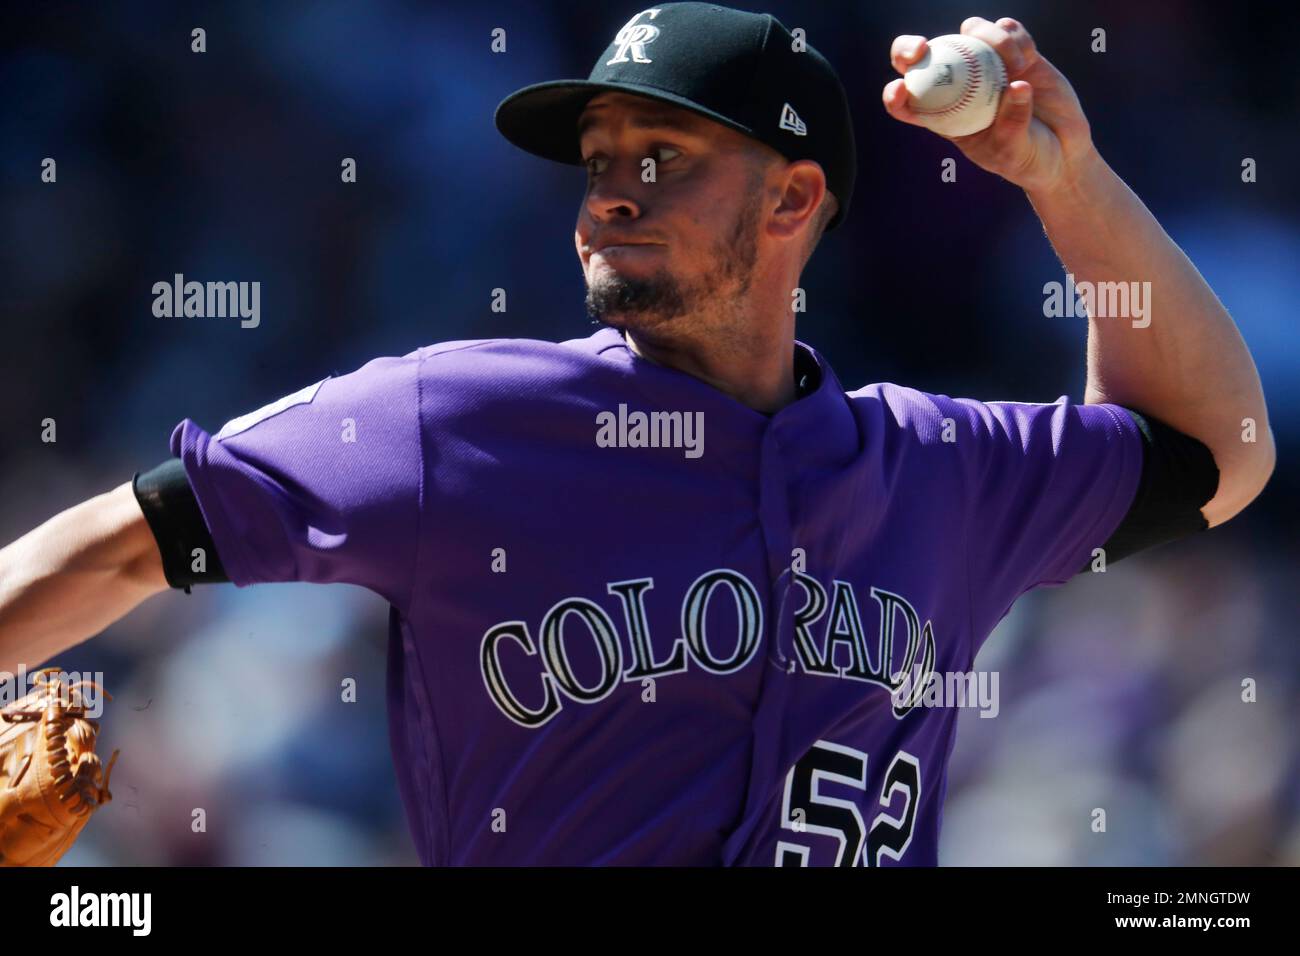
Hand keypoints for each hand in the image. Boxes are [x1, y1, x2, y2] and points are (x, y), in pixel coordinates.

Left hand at [882, 17, 1095, 194]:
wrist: (1063, 151)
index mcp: (944, 116)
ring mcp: (987, 65)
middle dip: (909, 47)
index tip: (900, 89)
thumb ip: (1011, 124)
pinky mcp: (1018, 53)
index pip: (907, 102)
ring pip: (969, 33)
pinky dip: (1013, 36)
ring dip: (985, 36)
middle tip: (921, 48)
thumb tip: (1015, 86)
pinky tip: (1026, 57)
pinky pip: (1008, 29)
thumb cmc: (1027, 159)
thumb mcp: (1013, 151)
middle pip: (922, 58)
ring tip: (1016, 64)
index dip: (895, 93)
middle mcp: (960, 86)